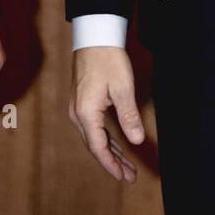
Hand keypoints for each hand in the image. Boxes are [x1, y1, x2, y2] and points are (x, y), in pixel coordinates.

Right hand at [69, 47, 144, 182]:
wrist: (95, 37)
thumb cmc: (109, 59)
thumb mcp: (123, 88)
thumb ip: (129, 116)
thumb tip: (136, 141)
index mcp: (86, 113)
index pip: (98, 147)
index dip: (111, 165)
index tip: (123, 177)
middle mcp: (78, 114)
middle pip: (95, 145)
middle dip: (113, 162)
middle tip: (130, 176)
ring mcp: (78, 108)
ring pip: (94, 137)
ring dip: (110, 152)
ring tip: (126, 166)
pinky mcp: (82, 103)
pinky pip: (94, 127)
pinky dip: (106, 138)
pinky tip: (116, 145)